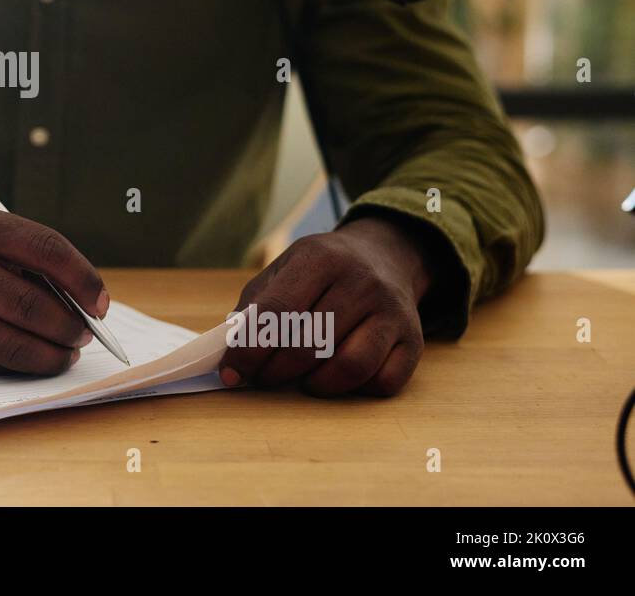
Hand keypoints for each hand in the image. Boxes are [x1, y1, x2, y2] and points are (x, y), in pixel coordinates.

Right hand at [0, 208, 108, 375]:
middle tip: (85, 334)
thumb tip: (83, 305)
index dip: (82, 279)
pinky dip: (22, 363)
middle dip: (69, 325)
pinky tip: (35, 357)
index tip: (101, 303)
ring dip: (50, 354)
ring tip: (66, 352)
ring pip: (12, 342)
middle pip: (30, 303)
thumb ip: (28, 257)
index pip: (46, 250)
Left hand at [217, 215, 434, 396]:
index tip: (231, 372)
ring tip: (301, 380)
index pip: (277, 311)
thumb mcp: (283, 269)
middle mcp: (361, 280)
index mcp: (320, 258)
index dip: (249, 349)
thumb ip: (255, 305)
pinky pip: (383, 382)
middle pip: (309, 344)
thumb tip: (231, 352)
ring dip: (315, 385)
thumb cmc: (321, 270)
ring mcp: (391, 310)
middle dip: (275, 371)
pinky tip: (337, 377)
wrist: (385, 255)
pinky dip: (355, 390)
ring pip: (348, 367)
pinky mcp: (414, 339)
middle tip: (262, 378)